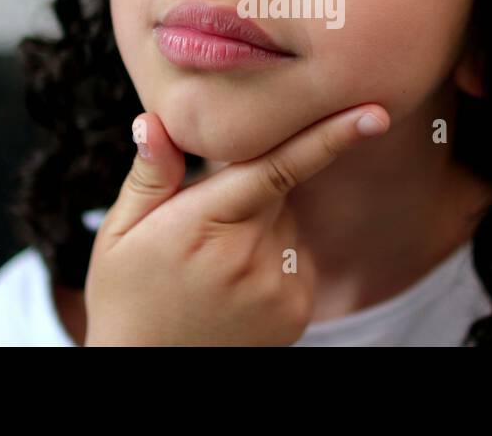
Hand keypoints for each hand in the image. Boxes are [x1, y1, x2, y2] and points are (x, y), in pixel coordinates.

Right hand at [82, 104, 390, 345]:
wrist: (148, 374)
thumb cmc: (128, 295)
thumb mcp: (118, 234)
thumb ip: (149, 176)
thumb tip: (154, 122)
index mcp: (199, 225)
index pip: (274, 168)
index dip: (327, 138)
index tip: (373, 116)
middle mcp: (247, 257)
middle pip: (276, 187)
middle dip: (247, 189)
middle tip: (199, 227)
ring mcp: (278, 287)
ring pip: (286, 222)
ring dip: (260, 226)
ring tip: (211, 264)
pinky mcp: (297, 310)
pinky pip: (296, 255)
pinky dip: (273, 257)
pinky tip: (234, 285)